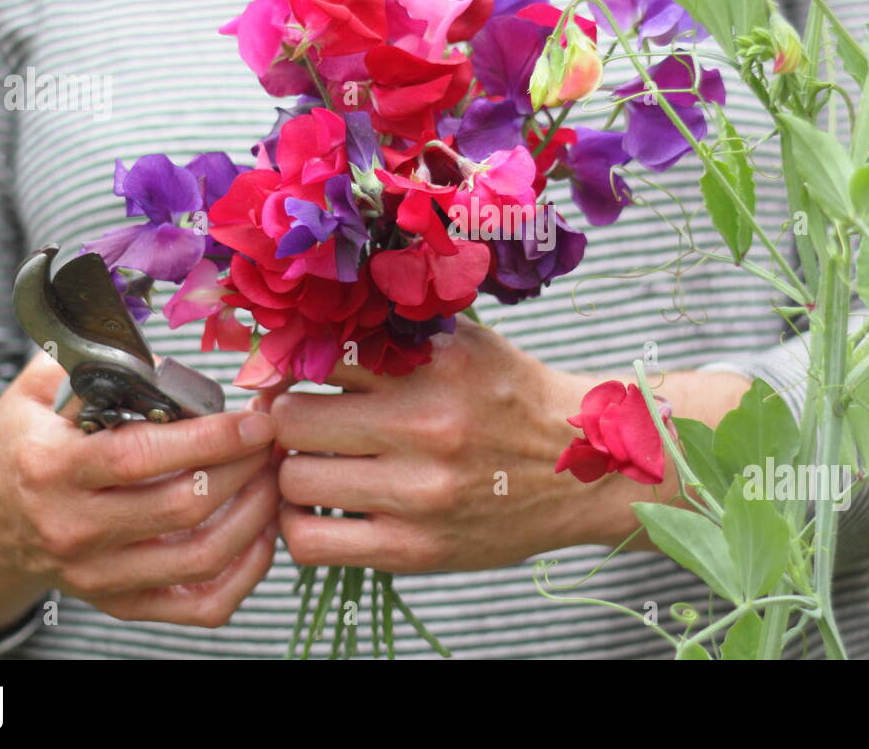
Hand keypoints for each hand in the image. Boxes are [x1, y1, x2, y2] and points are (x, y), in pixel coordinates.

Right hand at [0, 352, 281, 640]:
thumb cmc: (21, 444)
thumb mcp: (35, 392)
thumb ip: (89, 359)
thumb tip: (143, 324)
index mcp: (52, 468)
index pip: (140, 457)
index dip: (209, 439)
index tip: (256, 419)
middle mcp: (73, 528)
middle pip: (182, 507)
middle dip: (245, 470)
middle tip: (275, 440)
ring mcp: (97, 574)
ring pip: (200, 558)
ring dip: (255, 517)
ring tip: (275, 477)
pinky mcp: (120, 602)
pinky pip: (199, 604)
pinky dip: (245, 576)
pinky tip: (262, 535)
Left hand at [267, 323, 744, 572]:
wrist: (583, 468)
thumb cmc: (511, 397)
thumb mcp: (464, 343)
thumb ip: (394, 329)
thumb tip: (305, 320)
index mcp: (436, 364)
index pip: (317, 354)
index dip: (289, 363)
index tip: (290, 372)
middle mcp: (426, 425)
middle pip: (291, 420)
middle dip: (285, 419)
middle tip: (296, 420)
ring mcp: (420, 493)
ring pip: (295, 479)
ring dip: (293, 470)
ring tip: (314, 462)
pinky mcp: (416, 549)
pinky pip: (313, 540)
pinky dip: (300, 523)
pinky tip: (321, 506)